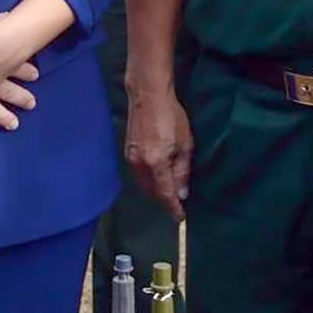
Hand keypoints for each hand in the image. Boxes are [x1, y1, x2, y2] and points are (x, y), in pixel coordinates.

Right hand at [124, 85, 191, 219]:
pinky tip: (157, 179)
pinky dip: (149, 181)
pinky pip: (139, 175)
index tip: (181, 217)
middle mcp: (140, 165)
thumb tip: (182, 193)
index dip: (173, 208)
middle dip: (164, 201)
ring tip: (169, 194)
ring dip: (156, 192)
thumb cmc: (171, 116)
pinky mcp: (127, 152)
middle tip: (177, 206)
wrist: (147, 95)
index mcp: (156, 164)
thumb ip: (182, 171)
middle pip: (152, 192)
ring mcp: (131, 159)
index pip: (165, 195)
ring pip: (144, 185)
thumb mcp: (185, 144)